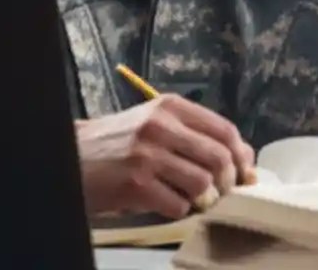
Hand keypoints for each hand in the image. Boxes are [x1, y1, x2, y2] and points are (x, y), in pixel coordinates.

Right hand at [73, 94, 255, 218]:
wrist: (73, 154)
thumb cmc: (121, 141)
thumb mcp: (157, 123)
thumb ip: (197, 134)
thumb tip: (244, 159)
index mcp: (171, 107)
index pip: (225, 130)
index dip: (241, 156)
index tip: (244, 173)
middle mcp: (161, 127)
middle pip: (219, 158)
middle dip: (228, 182)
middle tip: (220, 192)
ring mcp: (147, 156)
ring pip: (202, 184)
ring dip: (204, 198)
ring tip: (191, 197)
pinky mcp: (135, 185)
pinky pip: (178, 205)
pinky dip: (179, 210)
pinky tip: (166, 202)